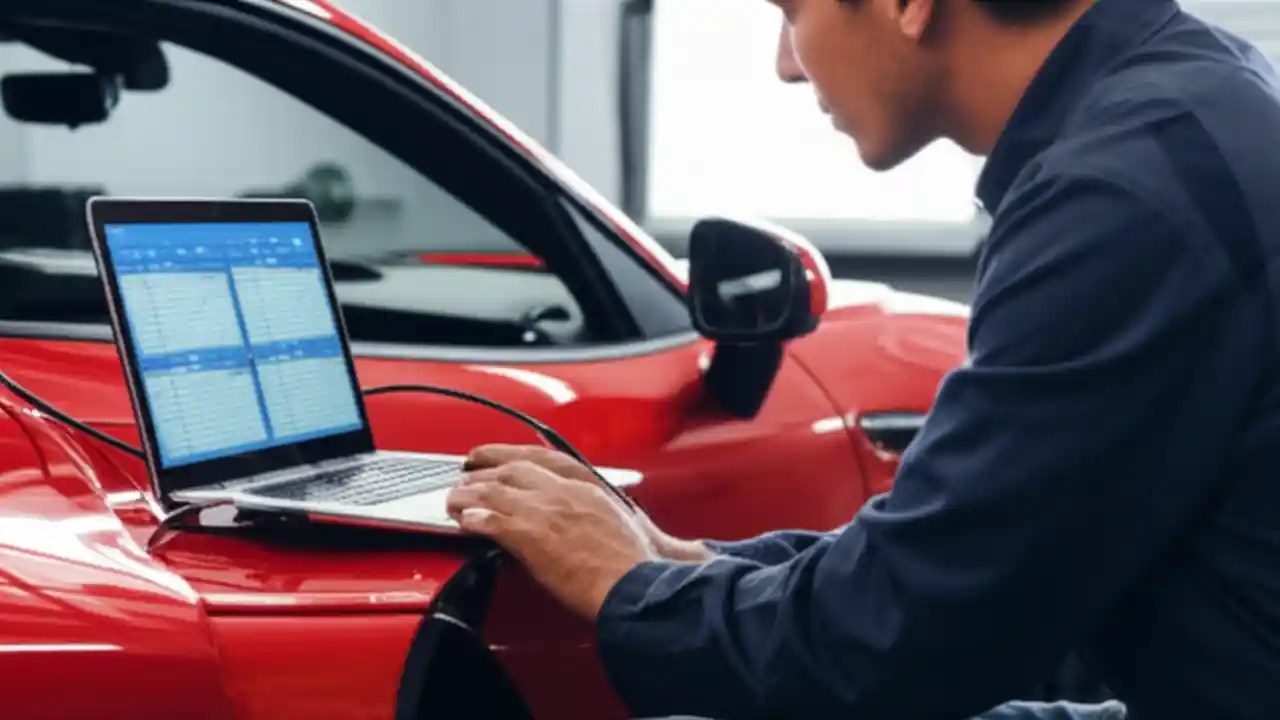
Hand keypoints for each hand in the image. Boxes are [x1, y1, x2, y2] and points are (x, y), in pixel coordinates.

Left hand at [445, 459, 655, 619]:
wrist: (635, 584)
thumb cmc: (635, 562)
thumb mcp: (618, 519)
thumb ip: (592, 509)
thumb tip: (578, 517)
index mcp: (586, 485)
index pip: (538, 458)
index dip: (506, 454)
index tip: (489, 455)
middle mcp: (562, 491)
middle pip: (511, 470)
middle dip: (481, 472)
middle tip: (463, 478)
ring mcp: (545, 511)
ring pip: (494, 491)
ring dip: (468, 495)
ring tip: (453, 500)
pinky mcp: (531, 536)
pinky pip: (492, 520)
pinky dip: (474, 518)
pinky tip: (464, 521)